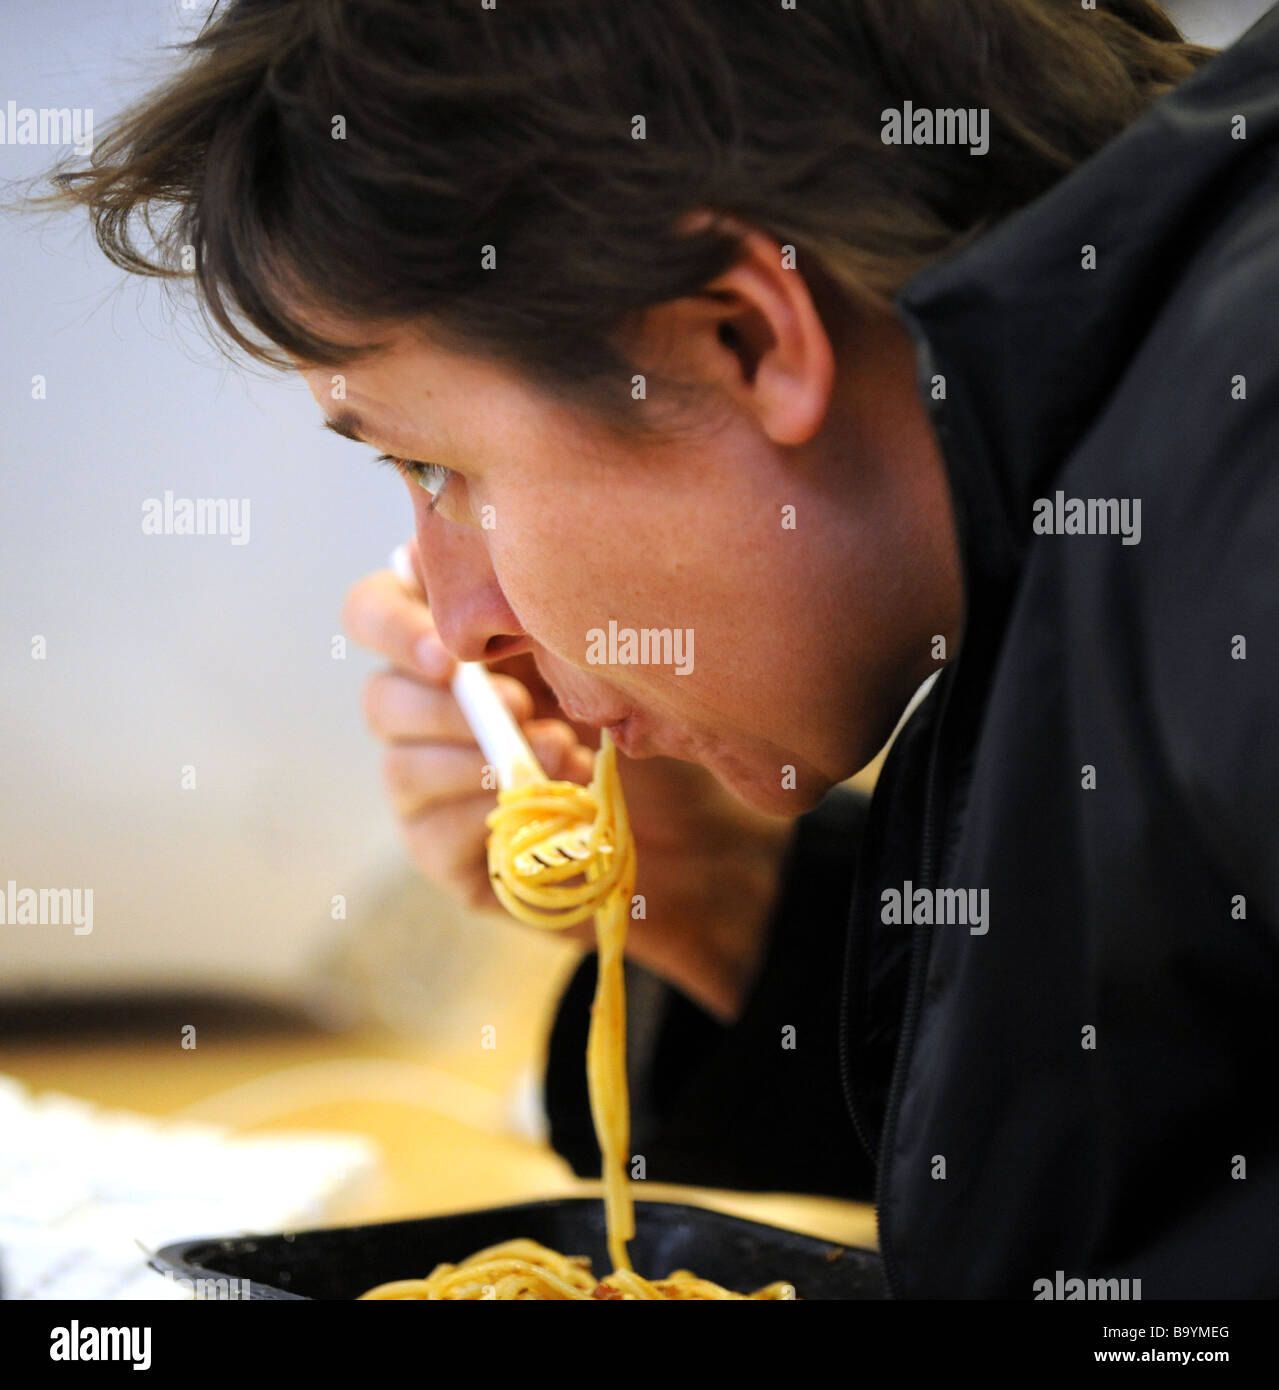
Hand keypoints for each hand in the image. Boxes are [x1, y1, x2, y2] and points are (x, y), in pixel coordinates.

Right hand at [341, 545, 797, 1020]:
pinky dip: (489, 816)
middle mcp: (415, 710)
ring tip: (558, 754)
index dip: (394, 625)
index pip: (371, 612)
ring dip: (480, 760)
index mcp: (442, 641)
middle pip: (380, 697)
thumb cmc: (628, 712)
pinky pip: (432, 833)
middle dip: (450, 705)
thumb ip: (538, 614)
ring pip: (402, 767)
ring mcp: (420, 783)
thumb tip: (504, 593)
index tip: (450, 653)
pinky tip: (547, 802)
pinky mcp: (439, 849)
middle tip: (521, 708)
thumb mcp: (590, 648)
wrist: (680, 820)